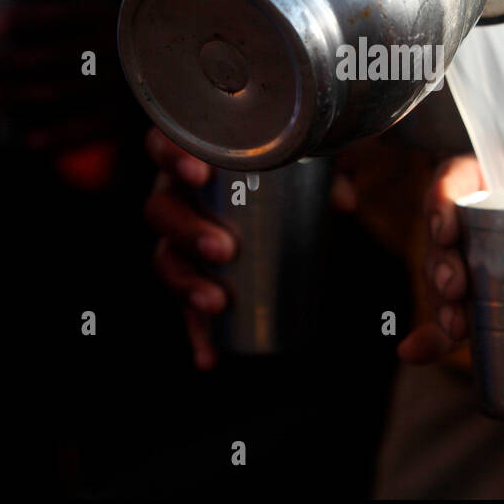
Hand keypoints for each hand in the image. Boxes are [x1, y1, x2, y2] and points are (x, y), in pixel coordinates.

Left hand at [0, 0, 119, 155]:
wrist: (169, 80)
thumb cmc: (114, 49)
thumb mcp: (99, 25)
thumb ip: (55, 27)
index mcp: (109, 21)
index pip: (65, 17)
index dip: (28, 20)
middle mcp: (115, 53)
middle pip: (53, 58)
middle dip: (9, 63)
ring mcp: (121, 88)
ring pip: (60, 94)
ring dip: (16, 98)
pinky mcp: (124, 119)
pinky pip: (87, 131)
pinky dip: (58, 138)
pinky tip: (28, 140)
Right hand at [143, 128, 354, 368]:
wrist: (281, 193)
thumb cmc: (285, 166)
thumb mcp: (307, 160)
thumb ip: (326, 168)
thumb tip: (342, 201)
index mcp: (196, 155)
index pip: (165, 144)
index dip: (172, 156)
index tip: (199, 174)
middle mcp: (176, 194)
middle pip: (161, 209)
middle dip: (188, 231)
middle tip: (225, 249)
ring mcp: (179, 237)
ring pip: (166, 259)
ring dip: (187, 284)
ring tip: (217, 303)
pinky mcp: (193, 276)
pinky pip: (185, 306)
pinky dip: (196, 334)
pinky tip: (208, 358)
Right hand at [397, 148, 503, 363]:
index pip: (470, 171)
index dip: (444, 193)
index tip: (445, 227)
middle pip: (450, 229)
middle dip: (439, 260)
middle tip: (455, 290)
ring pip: (454, 274)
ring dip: (442, 302)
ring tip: (456, 328)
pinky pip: (471, 312)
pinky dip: (442, 333)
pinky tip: (420, 351)